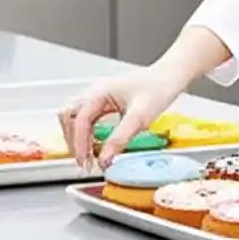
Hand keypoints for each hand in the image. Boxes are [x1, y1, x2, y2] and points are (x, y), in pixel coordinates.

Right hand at [57, 67, 186, 170]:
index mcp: (100, 92)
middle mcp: (95, 92)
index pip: (80, 121)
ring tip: (86, 155)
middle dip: (73, 141)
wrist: (169, 77)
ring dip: (76, 136)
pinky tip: (94, 144)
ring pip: (74, 117)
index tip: (85, 163)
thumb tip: (105, 159)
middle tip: (83, 161)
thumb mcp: (140, 117)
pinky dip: (85, 132)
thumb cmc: (158, 88)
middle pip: (69, 117)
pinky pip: (85, 117)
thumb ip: (120, 138)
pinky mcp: (105, 101)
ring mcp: (99, 96)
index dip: (80, 144)